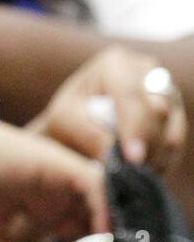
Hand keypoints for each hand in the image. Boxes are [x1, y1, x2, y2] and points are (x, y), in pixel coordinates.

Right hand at [0, 103, 108, 241]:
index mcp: (34, 202)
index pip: (71, 227)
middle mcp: (51, 188)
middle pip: (92, 215)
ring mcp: (58, 175)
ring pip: (101, 200)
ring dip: (108, 227)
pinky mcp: (61, 164)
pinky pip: (98, 187)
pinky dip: (105, 211)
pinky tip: (101, 238)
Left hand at [27, 46, 186, 171]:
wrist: (77, 125)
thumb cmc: (66, 119)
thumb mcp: (65, 122)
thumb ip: (89, 135)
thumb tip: (118, 158)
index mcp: (116, 63)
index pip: (131, 94)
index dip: (135, 128)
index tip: (132, 159)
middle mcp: (148, 71)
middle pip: (158, 111)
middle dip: (145, 146)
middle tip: (131, 175)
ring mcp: (167, 92)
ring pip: (172, 130)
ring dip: (154, 158)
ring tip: (131, 178)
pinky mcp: (176, 115)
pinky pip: (175, 142)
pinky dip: (160, 162)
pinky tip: (140, 175)